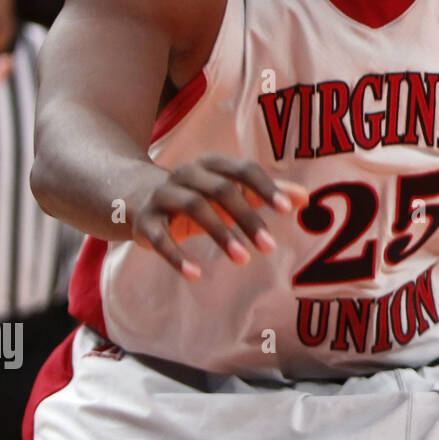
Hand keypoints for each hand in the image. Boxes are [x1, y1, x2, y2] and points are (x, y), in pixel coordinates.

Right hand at [129, 154, 307, 278]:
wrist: (133, 195)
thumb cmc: (197, 195)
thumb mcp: (230, 192)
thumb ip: (265, 193)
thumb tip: (305, 198)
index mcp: (212, 165)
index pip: (243, 170)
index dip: (265, 187)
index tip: (287, 209)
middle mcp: (187, 174)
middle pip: (221, 190)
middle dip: (247, 218)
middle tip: (270, 247)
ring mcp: (163, 195)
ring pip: (194, 208)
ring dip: (220, 234)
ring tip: (243, 260)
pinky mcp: (144, 221)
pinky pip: (160, 238)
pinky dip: (177, 256)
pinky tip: (195, 274)